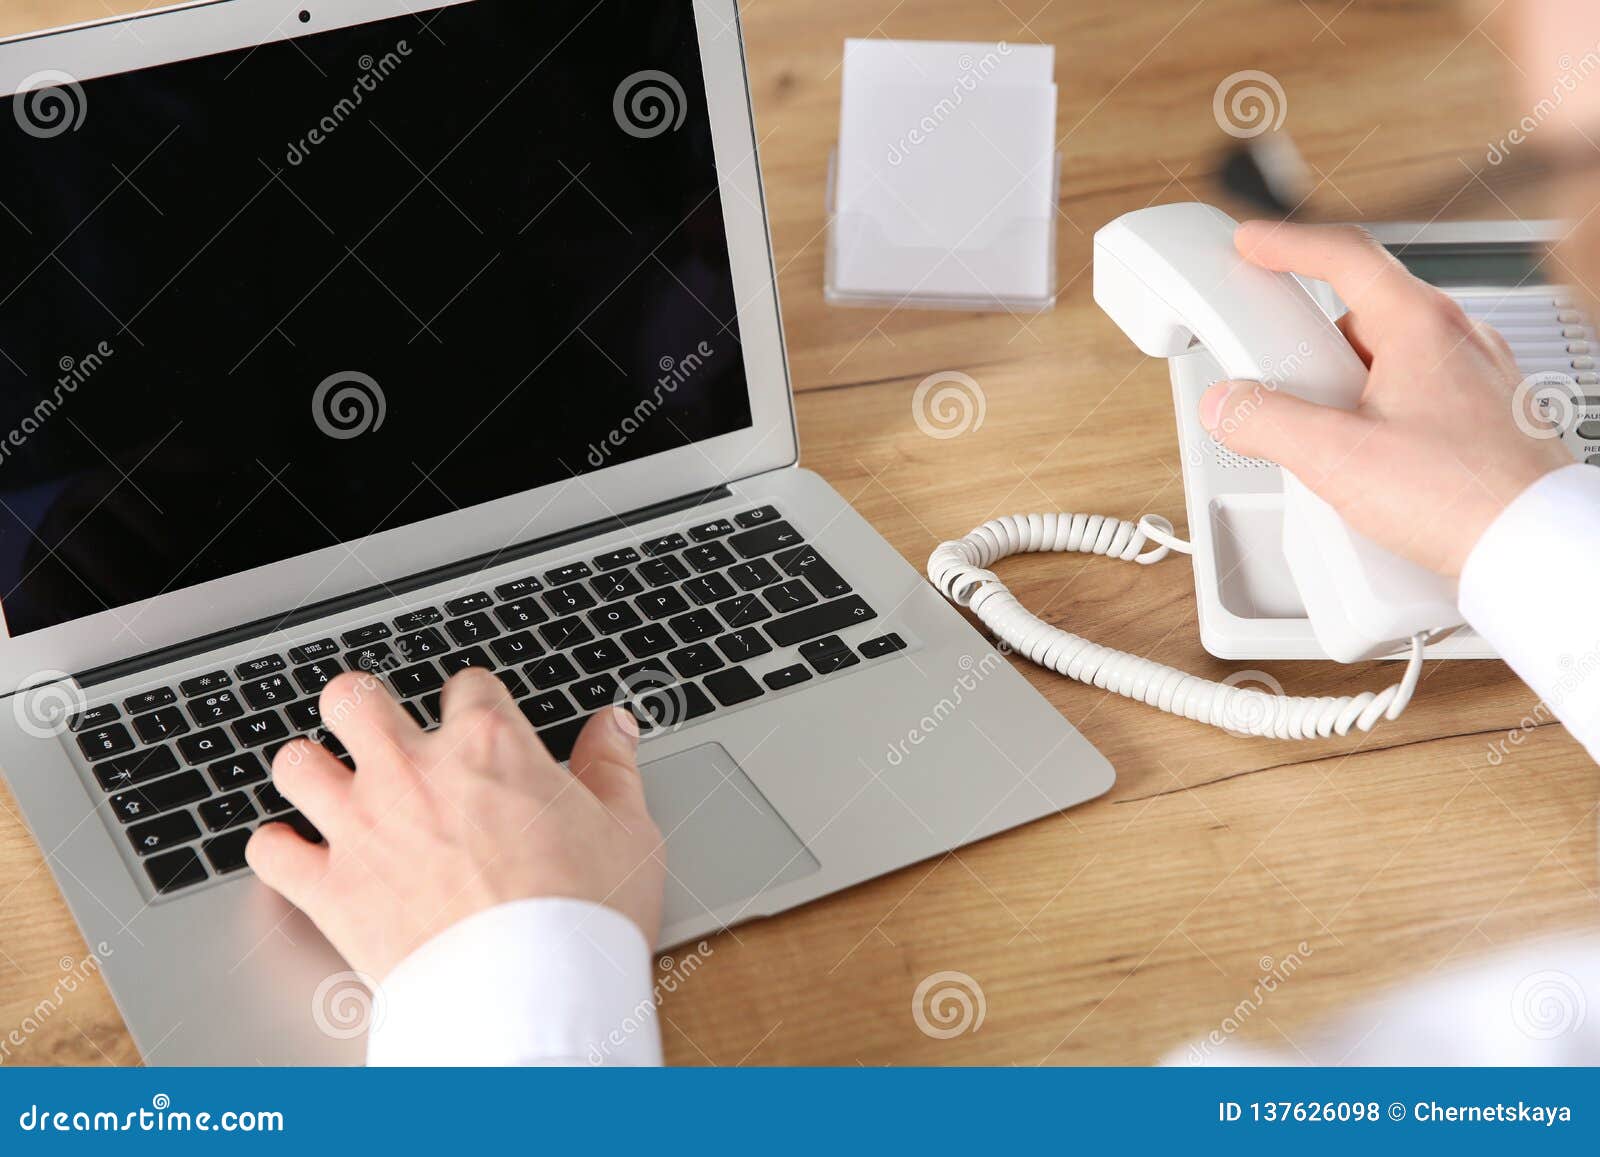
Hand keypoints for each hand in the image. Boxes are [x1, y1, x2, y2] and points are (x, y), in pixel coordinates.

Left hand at [245, 669, 664, 980]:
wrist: (532, 992)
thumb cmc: (584, 914)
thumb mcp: (628, 830)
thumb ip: (611, 768)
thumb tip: (613, 725)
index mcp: (489, 745)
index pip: (467, 686)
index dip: (475, 703)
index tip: (480, 724)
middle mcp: (414, 772)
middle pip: (354, 698)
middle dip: (362, 707)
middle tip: (378, 729)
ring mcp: (363, 827)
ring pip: (296, 763)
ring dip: (311, 770)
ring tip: (329, 784)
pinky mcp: (330, 889)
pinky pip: (269, 852)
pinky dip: (278, 852)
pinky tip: (297, 856)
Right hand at [1198, 220, 1571, 576]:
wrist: (1534, 545)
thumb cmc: (1463, 496)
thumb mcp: (1337, 458)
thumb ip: (1267, 422)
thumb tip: (1228, 404)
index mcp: (1423, 326)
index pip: (1346, 256)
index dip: (1288, 244)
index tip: (1255, 243)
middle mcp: (1459, 339)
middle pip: (1363, 313)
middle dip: (1313, 348)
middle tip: (1283, 384)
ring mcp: (1479, 376)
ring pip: (1392, 358)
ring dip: (1350, 387)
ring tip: (1333, 442)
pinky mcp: (1488, 416)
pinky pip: (1419, 393)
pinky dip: (1384, 412)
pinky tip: (1374, 463)